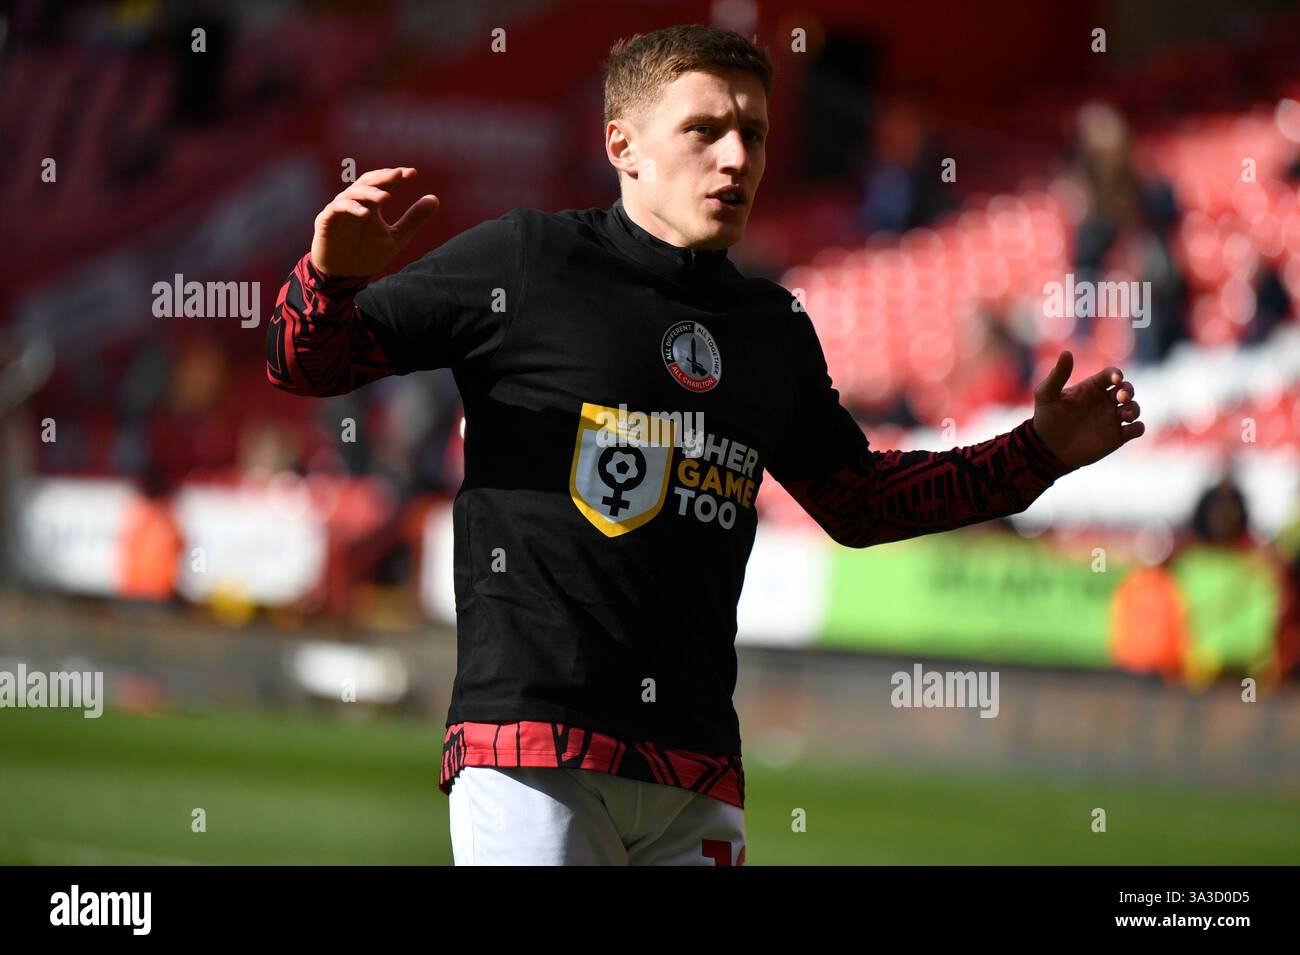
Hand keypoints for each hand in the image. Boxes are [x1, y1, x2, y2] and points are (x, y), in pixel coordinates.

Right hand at [310, 167, 438, 277]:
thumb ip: (413, 220)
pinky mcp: (326, 221)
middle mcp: (355, 203)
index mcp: (371, 204)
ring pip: (352, 193)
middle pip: (367, 182)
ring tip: (386, 197)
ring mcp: (339, 211)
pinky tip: (366, 213)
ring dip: (369, 193)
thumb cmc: (367, 256)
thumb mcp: (396, 238)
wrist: (345, 277)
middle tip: (398, 174)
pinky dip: (350, 208)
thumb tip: (435, 199)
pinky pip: (337, 209)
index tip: (412, 174)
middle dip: (382, 177)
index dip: (396, 176)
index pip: (384, 183)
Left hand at [1032, 350, 1144, 470]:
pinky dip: (1138, 427)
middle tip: (1121, 398)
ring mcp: (1112, 418)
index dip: (1116, 374)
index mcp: (1092, 388)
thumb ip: (1058, 375)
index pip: (1111, 375)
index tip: (1116, 379)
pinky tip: (1130, 429)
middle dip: (1129, 390)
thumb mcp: (1047, 395)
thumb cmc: (1046, 418)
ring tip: (1125, 415)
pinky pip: (1136, 429)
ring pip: (1134, 408)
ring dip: (1134, 409)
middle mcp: (1105, 401)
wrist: (1047, 448)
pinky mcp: (1117, 436)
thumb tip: (1066, 352)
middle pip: (1127, 389)